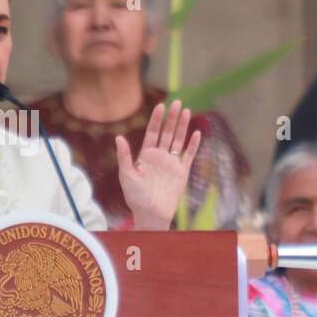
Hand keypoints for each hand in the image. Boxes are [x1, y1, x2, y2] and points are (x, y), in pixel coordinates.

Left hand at [115, 100, 201, 230]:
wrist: (150, 213)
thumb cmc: (135, 197)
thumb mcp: (126, 175)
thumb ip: (124, 156)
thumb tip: (119, 137)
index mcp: (146, 155)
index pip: (153, 133)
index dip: (157, 119)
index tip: (160, 106)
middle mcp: (160, 156)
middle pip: (167, 133)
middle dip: (171, 118)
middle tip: (177, 102)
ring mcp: (172, 163)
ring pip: (178, 140)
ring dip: (182, 126)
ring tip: (186, 111)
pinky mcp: (182, 172)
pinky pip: (189, 155)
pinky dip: (193, 145)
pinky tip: (197, 133)